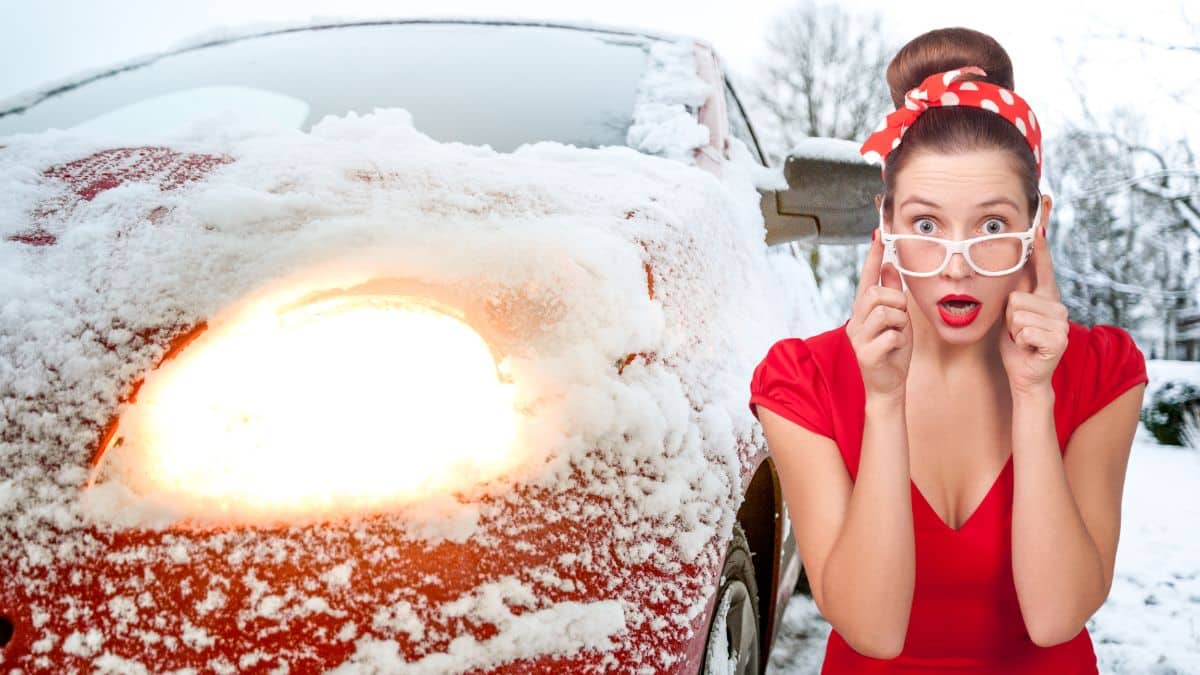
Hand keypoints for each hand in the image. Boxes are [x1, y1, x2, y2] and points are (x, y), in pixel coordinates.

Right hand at [847, 230, 912, 400]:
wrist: (888, 387)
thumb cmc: (892, 352)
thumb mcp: (897, 319)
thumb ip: (891, 293)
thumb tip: (889, 265)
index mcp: (863, 310)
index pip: (867, 277)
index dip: (873, 255)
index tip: (879, 233)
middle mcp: (855, 321)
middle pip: (876, 293)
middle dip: (897, 302)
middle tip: (900, 320)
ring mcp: (857, 337)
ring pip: (886, 312)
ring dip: (900, 323)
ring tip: (897, 336)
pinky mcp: (865, 353)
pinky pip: (890, 335)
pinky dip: (899, 342)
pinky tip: (894, 351)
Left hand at [999, 221, 1067, 394]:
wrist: (1026, 374)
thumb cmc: (1016, 343)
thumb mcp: (1012, 313)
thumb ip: (1016, 289)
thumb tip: (1012, 261)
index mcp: (1045, 296)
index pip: (1041, 264)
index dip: (1040, 242)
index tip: (1041, 212)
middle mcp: (1057, 305)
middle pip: (1016, 296)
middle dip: (1009, 316)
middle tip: (1017, 330)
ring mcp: (1060, 322)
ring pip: (1017, 313)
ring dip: (1013, 329)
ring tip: (1022, 339)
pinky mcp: (1057, 339)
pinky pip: (1022, 330)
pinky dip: (1019, 341)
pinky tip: (1028, 347)